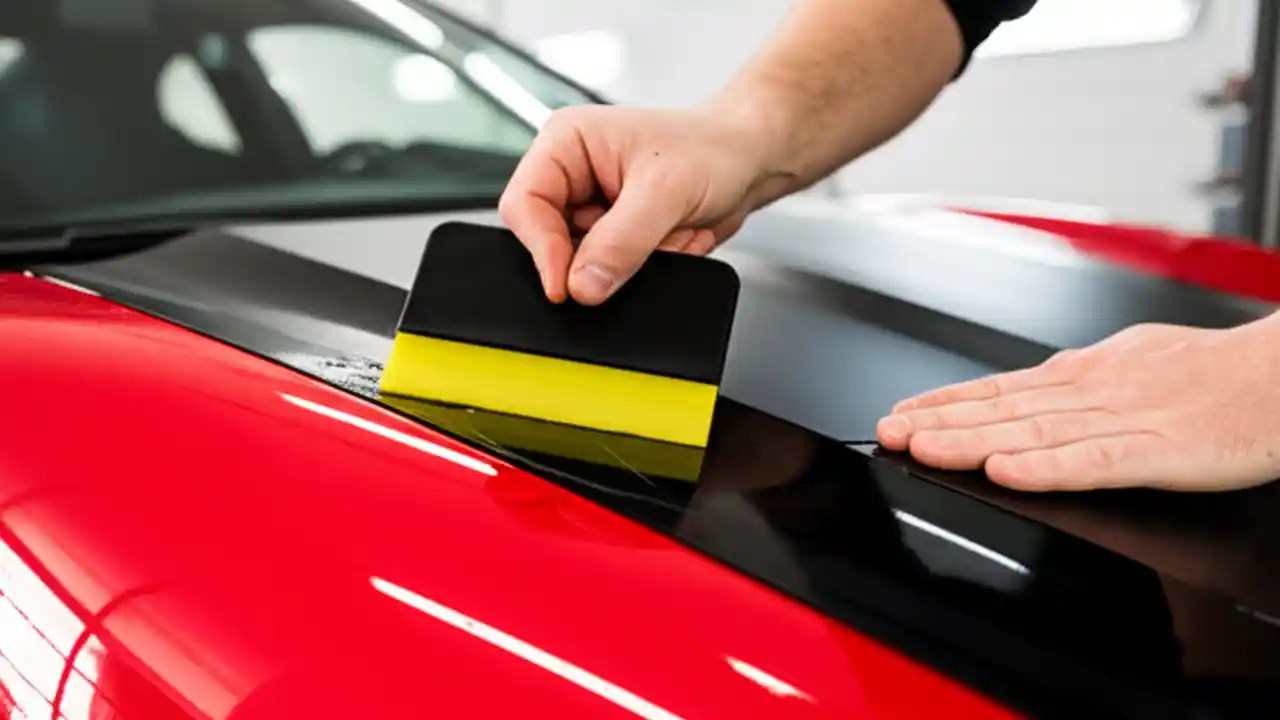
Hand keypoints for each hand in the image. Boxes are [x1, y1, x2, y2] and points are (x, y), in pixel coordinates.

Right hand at [499, 105, 792, 304]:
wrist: (752, 162)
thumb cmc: (714, 149)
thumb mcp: (666, 192)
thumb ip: (621, 241)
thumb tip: (581, 286)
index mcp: (566, 143)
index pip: (524, 205)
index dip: (541, 250)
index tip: (565, 288)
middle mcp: (572, 176)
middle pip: (550, 241)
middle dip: (601, 257)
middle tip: (647, 245)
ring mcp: (592, 210)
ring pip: (584, 266)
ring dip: (632, 263)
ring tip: (670, 234)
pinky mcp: (613, 237)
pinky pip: (612, 275)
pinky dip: (648, 268)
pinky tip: (674, 240)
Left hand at [876, 318, 1279, 491]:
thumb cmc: (1217, 372)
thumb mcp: (1136, 364)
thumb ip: (1085, 382)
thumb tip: (1039, 386)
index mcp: (1088, 373)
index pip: (1001, 388)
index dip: (947, 402)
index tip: (902, 412)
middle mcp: (1094, 391)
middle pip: (1003, 409)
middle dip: (940, 421)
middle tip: (888, 430)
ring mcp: (1124, 420)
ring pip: (1033, 432)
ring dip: (972, 441)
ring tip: (922, 447)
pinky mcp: (1161, 451)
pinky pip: (1095, 462)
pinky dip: (1048, 467)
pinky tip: (1006, 473)